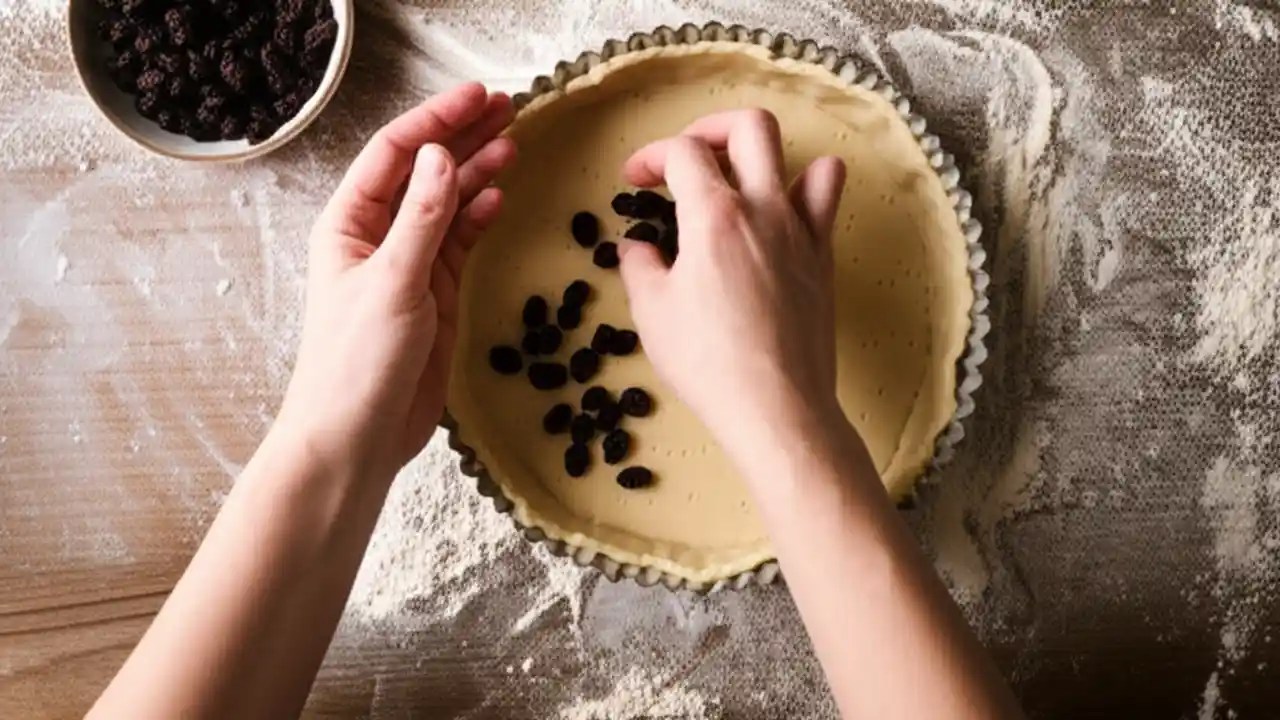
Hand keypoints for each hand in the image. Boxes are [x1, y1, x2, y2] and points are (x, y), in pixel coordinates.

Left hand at [275, 83, 515, 481]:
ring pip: (446, 204)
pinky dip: (478, 218)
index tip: (478, 97)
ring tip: (512, 144)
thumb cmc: (355, 364)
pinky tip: (498, 196)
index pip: (394, 154)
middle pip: (423, 171)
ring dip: (476, 173)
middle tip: (506, 108)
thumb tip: (441, 157)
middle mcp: (376, 237)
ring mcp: (407, 264)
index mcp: (349, 224)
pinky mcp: (432, 294)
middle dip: (461, 137)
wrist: (356, 436)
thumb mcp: (392, 283)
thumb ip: (421, 219)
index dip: (435, 121)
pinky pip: (458, 242)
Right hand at [618, 110, 846, 452]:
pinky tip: (785, 204)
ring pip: (798, 155)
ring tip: (737, 176)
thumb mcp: (651, 314)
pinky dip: (810, 185)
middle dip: (710, 129)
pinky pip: (827, 198)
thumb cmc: (708, 363)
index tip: (635, 179)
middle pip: (748, 127)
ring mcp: (801, 231)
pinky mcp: (822, 258)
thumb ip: (640, 267)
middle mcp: (763, 210)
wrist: (775, 407)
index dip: (651, 156)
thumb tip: (638, 248)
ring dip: (763, 154)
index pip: (682, 153)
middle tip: (686, 158)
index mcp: (713, 216)